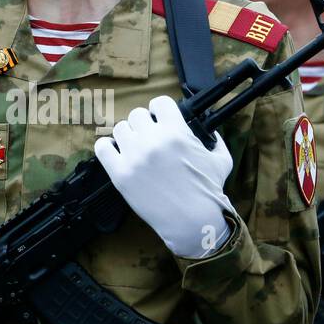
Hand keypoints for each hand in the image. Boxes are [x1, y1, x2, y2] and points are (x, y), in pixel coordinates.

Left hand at [94, 95, 234, 258]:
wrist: (192, 221)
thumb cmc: (208, 191)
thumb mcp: (221, 160)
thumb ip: (215, 141)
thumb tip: (211, 132)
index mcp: (176, 132)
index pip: (159, 102)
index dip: (161, 110)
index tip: (161, 119)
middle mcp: (153, 140)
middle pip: (136, 115)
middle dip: (144, 124)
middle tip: (149, 138)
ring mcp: (134, 157)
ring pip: (119, 128)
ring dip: (128, 136)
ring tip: (135, 148)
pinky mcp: (120, 174)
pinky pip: (102, 148)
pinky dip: (107, 148)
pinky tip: (117, 154)